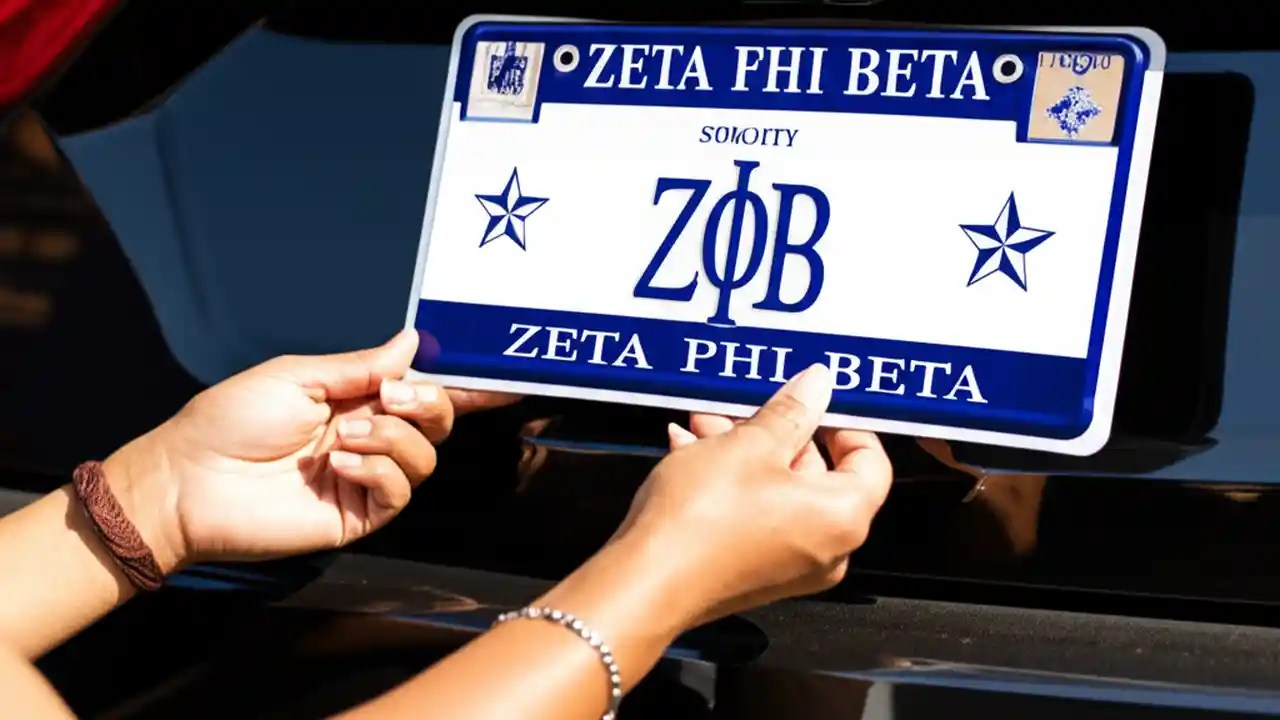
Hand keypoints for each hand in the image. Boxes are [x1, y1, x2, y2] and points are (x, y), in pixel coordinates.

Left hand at [103, 330, 519, 573]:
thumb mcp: (298, 376)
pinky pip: (399, 492)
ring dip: (392, 438)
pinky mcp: (357, 517)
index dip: (463, 385)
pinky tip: (341, 464)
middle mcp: (368, 439)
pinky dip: (379, 471)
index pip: (420, 392)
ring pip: (424, 459)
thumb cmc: (229, 420)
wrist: (188, 481)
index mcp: (355, 400)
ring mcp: (365, 479)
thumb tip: (413, 341)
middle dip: (429, 404)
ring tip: (343, 436)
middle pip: (437, 423)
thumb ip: (361, 366)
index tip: (500, 377)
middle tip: (393, 397)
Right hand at [614, 364, 892, 625]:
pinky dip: (731, 481)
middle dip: (773, 431)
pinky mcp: (753, 571)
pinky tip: (690, 452)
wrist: (644, 581)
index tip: (814, 398)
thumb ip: (791, 411)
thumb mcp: (749, 445)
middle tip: (742, 405)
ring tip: (704, 425)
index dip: (844, 422)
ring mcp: (789, 565)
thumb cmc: (699, 520)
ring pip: (778, 490)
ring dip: (743, 450)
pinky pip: (756, 514)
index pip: (871, 461)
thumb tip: (817, 386)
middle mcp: (826, 549)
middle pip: (817, 473)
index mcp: (842, 518)